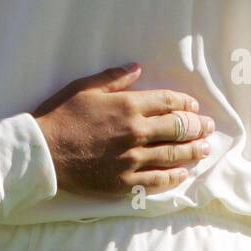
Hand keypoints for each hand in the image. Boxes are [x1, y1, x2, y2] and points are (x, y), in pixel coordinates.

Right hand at [33, 64, 214, 196]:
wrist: (43, 152)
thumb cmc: (61, 115)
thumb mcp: (84, 87)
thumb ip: (114, 77)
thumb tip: (137, 67)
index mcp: (128, 106)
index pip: (168, 102)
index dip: (185, 103)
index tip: (193, 106)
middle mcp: (136, 132)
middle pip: (178, 128)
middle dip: (197, 127)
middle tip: (207, 127)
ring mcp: (132, 160)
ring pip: (173, 155)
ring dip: (193, 151)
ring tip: (204, 149)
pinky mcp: (125, 182)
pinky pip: (157, 180)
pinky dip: (174, 176)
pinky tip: (183, 173)